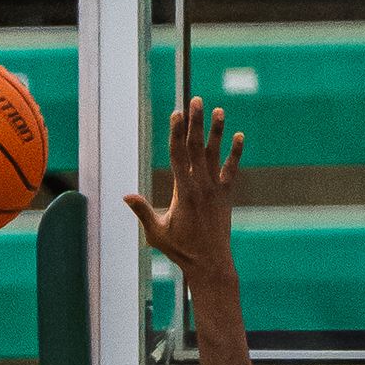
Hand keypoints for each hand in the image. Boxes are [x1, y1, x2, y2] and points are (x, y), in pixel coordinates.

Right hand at [124, 96, 242, 283]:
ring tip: (218, 110)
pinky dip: (235, 153)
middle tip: (196, 100)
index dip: (177, 132)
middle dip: (195, 122)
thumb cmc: (180, 250)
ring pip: (214, 154)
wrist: (209, 264)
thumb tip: (125, 195)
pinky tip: (239, 136)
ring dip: (216, 131)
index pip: (178, 155)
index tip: (177, 112)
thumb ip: (143, 211)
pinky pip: (231, 170)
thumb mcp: (156, 232)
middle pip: (196, 147)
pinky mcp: (226, 196)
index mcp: (182, 192)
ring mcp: (215, 190)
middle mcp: (200, 186)